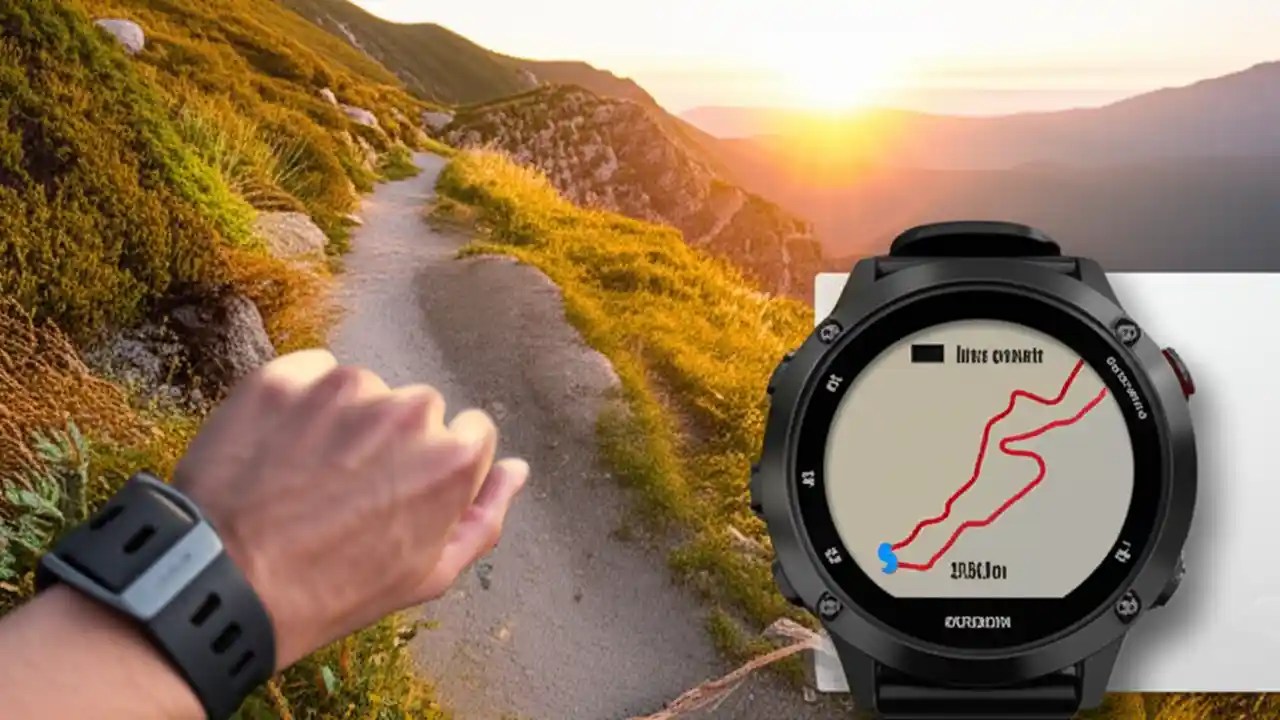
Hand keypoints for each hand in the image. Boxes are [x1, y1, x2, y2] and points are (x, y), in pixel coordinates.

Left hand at [172, 349, 527, 668]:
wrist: (225, 582)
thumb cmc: (334, 591)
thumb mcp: (428, 575)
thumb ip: (484, 516)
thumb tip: (517, 470)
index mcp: (451, 459)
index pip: (471, 431)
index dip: (437, 465)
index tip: (402, 491)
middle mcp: (407, 410)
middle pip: (417, 409)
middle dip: (392, 440)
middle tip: (349, 492)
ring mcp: (343, 389)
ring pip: (362, 390)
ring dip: (344, 421)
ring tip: (304, 477)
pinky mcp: (284, 377)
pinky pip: (308, 373)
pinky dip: (298, 402)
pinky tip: (278, 450)